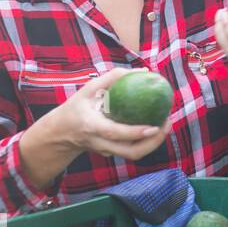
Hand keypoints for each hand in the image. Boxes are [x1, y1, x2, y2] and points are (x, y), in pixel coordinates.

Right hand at [46, 67, 170, 160]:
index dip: (135, 132)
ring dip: (154, 143)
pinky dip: (147, 142)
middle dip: (153, 142)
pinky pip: (132, 151)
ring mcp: (107, 151)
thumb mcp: (88, 89)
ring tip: (166, 124)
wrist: (61, 133)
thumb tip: (144, 71)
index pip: (115, 133)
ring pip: (134, 155)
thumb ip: (113, 78)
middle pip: (130, 152)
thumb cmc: (77, 107)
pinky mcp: (112, 153)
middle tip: (166, 123)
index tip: (154, 127)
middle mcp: (100, 143)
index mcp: (91, 127)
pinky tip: (157, 126)